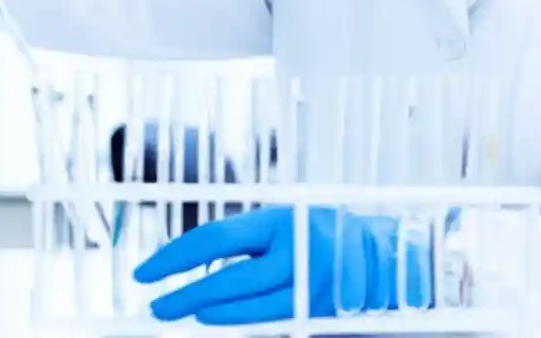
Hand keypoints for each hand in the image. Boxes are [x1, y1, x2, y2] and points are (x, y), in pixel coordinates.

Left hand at [133, 206, 431, 324]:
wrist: (395, 249)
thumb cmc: (326, 228)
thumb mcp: (290, 219)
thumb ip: (252, 239)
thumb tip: (195, 259)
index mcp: (284, 218)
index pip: (216, 239)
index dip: (175, 256)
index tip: (145, 270)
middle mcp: (300, 252)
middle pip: (229, 280)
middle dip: (185, 294)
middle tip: (155, 304)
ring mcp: (314, 286)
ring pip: (251, 309)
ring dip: (211, 313)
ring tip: (182, 312)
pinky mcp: (324, 312)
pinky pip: (274, 319)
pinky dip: (242, 320)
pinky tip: (218, 319)